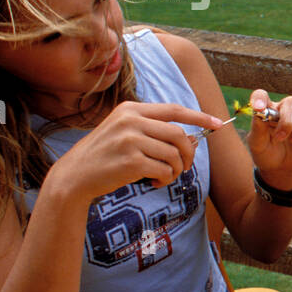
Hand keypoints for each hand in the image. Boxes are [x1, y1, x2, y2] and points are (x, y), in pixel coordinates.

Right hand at [51, 101, 222, 198]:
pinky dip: (165, 179)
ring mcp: (130, 140)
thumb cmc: (105, 156)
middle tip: (184, 166)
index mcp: (131, 109)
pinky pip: (165, 169)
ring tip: (164, 176)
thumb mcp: (124, 132)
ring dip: (176, 169)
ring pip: (175, 154)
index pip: (174, 110)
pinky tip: (153, 181)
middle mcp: (131, 120)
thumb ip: (153, 130)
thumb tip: (193, 138)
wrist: (74, 176)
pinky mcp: (130, 161)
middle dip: (189, 153)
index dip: (199, 116)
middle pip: (180, 134)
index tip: (218, 124)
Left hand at [246, 90, 291, 189]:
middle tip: (281, 138)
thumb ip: (257, 127)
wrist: (282, 167)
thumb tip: (259, 111)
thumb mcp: (257, 144)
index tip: (259, 107)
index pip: (261, 95)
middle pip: (291, 102)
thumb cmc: (267, 154)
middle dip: (288, 122)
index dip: (260, 98)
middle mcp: (283, 108)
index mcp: (266, 111)